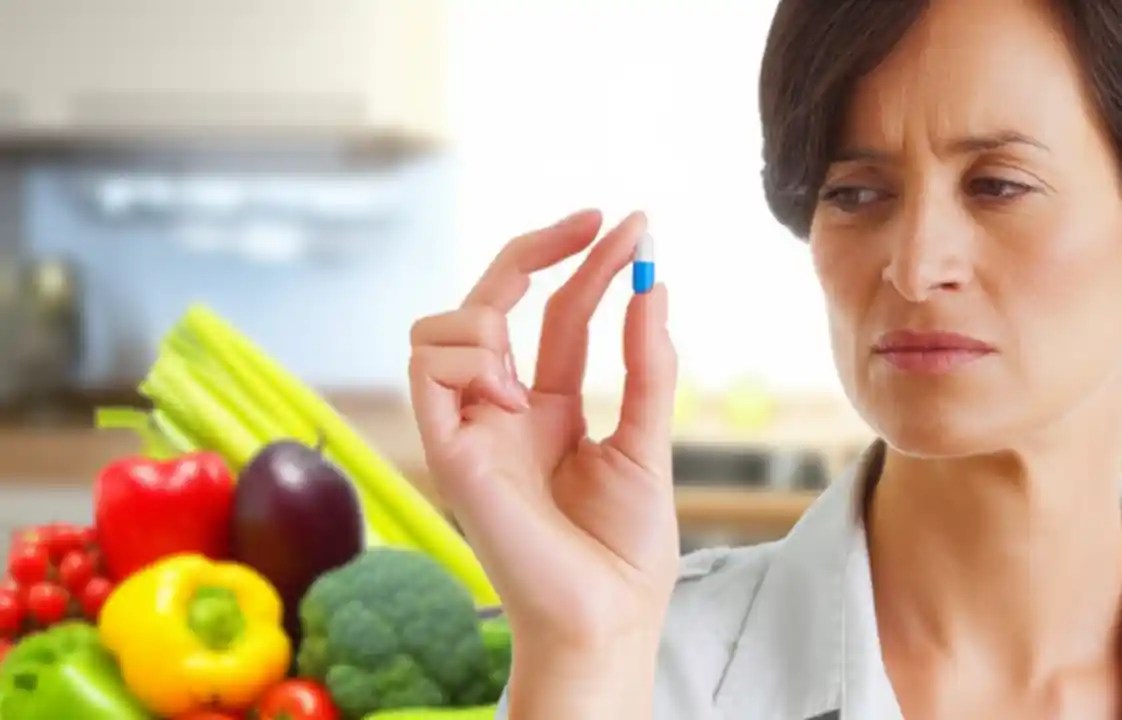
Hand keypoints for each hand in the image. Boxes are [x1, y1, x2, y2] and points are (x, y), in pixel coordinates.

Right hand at [409, 209, 678, 648]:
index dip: (587, 266)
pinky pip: (424, 370)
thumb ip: (646, 366)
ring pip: (440, 325)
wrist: (607, 619)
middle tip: (600, 221)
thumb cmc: (626, 551)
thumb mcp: (646, 441)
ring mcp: (472, 428)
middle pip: (496, 301)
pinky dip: (466, 356)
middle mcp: (504, 411)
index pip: (557, 315)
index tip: (631, 225)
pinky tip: (509, 389)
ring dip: (490, 315)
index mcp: (550, 409)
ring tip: (529, 372)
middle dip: (540, 250)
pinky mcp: (447, 450)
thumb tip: (652, 286)